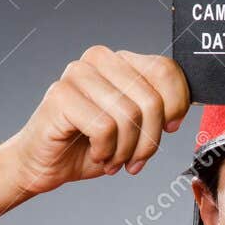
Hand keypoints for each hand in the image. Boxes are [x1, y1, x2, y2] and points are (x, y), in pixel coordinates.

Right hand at [4, 46, 190, 195]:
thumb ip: (157, 111)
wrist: (43, 165)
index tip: (169, 129)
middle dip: (149, 140)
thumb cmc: (88, 146)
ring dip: (126, 150)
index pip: (166, 70)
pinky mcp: (61, 96)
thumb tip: (181, 110)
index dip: (176, 106)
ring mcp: (77, 74)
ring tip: (114, 159)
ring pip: (129, 115)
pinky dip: (106, 151)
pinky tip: (96, 154)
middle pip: (151, 99)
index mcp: (120, 60)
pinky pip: (105, 127)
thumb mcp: (134, 128)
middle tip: (135, 159)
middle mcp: (99, 59)